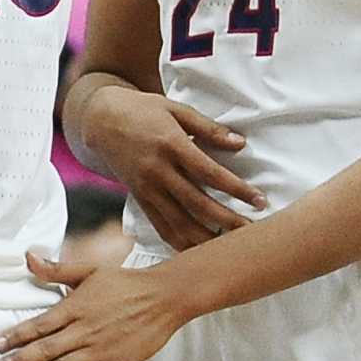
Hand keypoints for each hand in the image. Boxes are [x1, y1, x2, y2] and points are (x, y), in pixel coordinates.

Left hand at [0, 250, 188, 360]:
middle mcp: (83, 331)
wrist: (164, 297)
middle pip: (45, 349)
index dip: (16, 335)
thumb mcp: (88, 271)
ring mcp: (99, 351)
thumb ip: (56, 269)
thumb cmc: (126, 282)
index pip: (39, 324)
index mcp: (75, 308)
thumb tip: (28, 257)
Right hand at [81, 84, 263, 251]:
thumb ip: (208, 128)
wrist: (101, 120)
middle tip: (251, 231)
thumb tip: (240, 143)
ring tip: (227, 248)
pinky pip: (159, 224)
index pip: (210, 173)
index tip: (259, 201)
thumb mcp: (177, 109)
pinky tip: (195, 250)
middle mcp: (158, 170)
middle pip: (197, 202)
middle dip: (226, 219)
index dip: (236, 189)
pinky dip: (177, 240)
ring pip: (178, 220)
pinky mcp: (138, 197)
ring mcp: (146, 187)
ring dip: (204, 236)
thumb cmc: (144, 110)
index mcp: (171, 144)